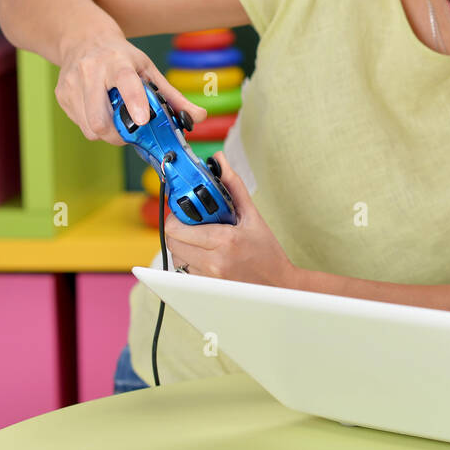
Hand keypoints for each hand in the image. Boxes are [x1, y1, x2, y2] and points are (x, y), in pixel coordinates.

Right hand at [55, 32, 205, 145]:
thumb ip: (173, 97)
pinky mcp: (61, 95)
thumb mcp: (149, 70)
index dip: (134, 102)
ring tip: (116, 118)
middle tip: (132, 131)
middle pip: (101, 118)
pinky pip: (80, 125)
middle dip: (120, 134)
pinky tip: (100, 110)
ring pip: (90, 127)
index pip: (125, 82)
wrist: (83, 40)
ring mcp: (72, 83)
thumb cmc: (122, 58)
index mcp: (117, 61)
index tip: (142, 120)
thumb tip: (199, 117)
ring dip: (108, 133)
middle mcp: (91, 70)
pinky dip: (94, 125)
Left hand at [164, 154, 292, 287]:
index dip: (176, 215)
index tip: (183, 209)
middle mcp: (213, 261)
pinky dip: (189, 259)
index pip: (177, 227)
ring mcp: (208, 277)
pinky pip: (184, 269)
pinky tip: (204, 254)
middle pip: (171, 241)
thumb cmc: (268, 253)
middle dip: (178, 228)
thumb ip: (233, 187)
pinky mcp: (205, 287)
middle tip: (191, 222)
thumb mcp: (254, 216)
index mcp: (225, 240)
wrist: (278, 285)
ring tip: (200, 239)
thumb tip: (220, 162)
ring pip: (175, 256)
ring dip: (182, 244)